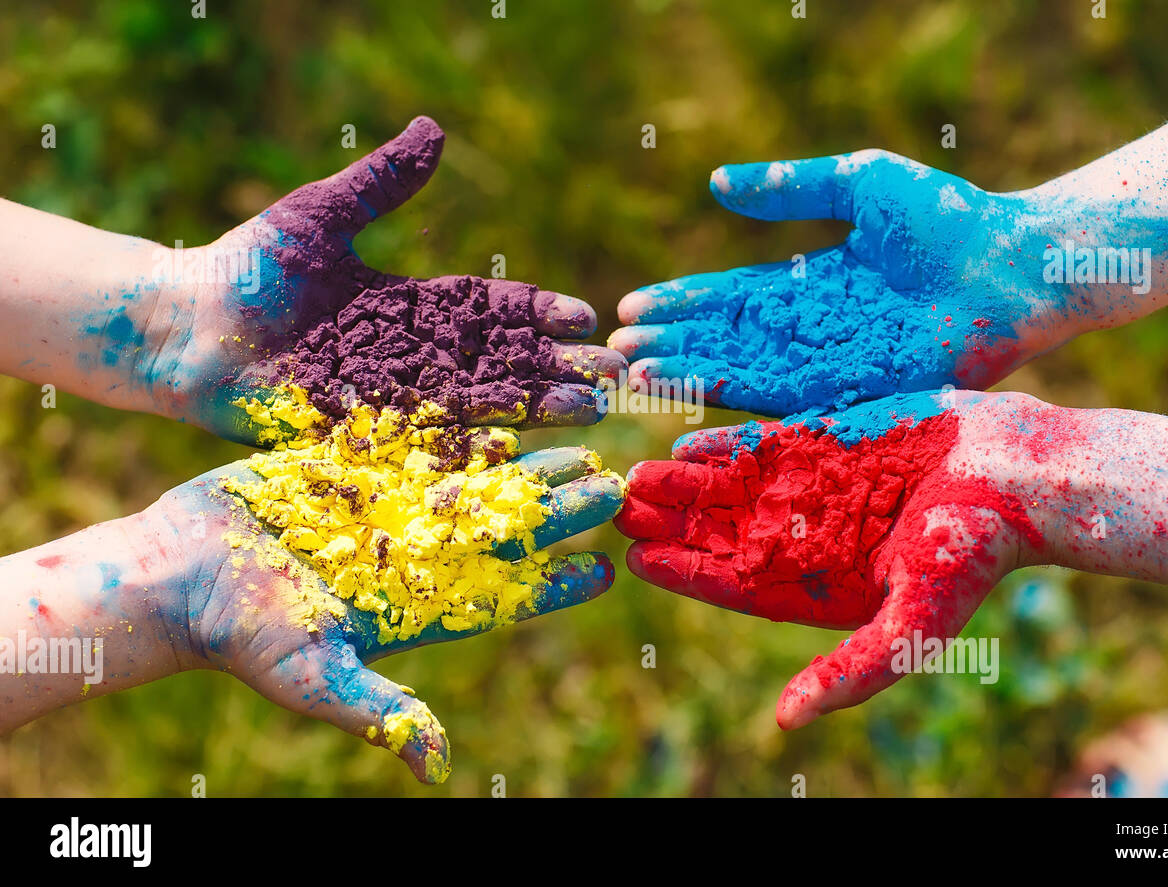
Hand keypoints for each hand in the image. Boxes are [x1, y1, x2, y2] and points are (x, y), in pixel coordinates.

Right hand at [148, 432, 623, 782]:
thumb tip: (435, 768)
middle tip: (614, 489)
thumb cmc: (242, 636)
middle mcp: (416, 555)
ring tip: (582, 451)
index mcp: (418, 606)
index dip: (553, 587)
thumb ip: (377, 711)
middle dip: (559, 512)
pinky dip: (468, 428)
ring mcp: (390, 508)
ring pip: (477, 483)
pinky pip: (425, 444)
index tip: (603, 569)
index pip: (504, 598)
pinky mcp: (360, 467)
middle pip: (504, 532)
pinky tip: (513, 412)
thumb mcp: (313, 677)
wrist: (179, 571)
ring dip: (530, 468)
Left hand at [153, 116, 624, 443]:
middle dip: (557, 367)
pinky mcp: (365, 435)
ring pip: (479, 405)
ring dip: (535, 409)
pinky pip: (429, 444)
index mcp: (410, 305)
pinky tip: (524, 452)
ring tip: (589, 410)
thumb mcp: (321, 216)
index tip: (585, 316)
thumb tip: (435, 129)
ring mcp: (392, 399)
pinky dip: (477, 449)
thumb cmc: (247, 267)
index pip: (490, 310)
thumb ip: (381, 183)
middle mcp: (412, 356)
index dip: (538, 314)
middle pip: (500, 362)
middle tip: (613, 374)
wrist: (185, 327)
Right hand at [611, 151, 1084, 416]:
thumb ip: (788, 186)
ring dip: (691, 375)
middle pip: (729, 341)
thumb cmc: (946, 215)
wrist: (1014, 261)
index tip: (632, 309)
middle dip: (672, 347)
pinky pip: (788, 400)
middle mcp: (816, 331)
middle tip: (616, 354)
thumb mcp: (856, 183)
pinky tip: (699, 403)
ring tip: (640, 376)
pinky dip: (740, 402)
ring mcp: (835, 364)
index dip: (683, 304)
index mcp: (812, 283)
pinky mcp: (858, 391)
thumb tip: (714, 183)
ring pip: (746, 373)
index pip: (733, 298)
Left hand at [615, 390, 1036, 727]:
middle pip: (724, 535)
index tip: (638, 558)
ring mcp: (818, 489)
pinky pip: (766, 445)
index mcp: (822, 586)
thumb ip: (852, 671)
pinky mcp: (832, 443)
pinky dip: (726, 443)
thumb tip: (786, 722)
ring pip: (735, 489)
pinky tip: (685, 441)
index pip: (736, 586)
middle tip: (617, 507)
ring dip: (687, 483)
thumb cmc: (974, 549)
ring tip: (638, 476)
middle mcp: (811, 540)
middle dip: (672, 523)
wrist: (1020, 473)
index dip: (687, 573)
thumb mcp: (912, 622)